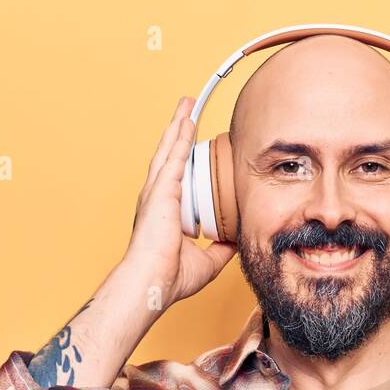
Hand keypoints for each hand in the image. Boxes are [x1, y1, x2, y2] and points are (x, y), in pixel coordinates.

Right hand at [121, 96, 237, 314]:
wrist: (152, 282)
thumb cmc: (169, 277)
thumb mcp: (206, 261)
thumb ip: (221, 248)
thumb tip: (237, 240)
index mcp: (165, 213)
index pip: (176, 179)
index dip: (183, 161)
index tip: (190, 147)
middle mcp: (157, 198)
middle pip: (169, 156)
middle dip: (177, 133)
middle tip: (185, 112)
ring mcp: (157, 192)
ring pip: (169, 150)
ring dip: (177, 127)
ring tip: (185, 106)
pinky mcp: (161, 190)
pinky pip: (174, 157)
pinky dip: (180, 137)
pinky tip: (187, 121)